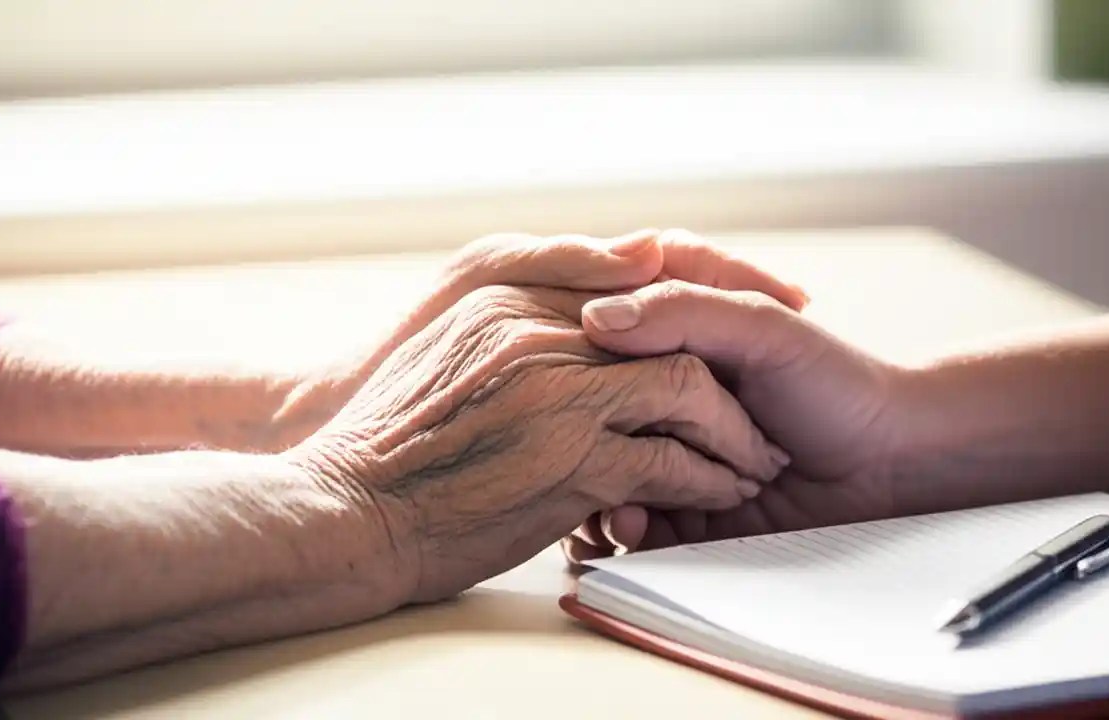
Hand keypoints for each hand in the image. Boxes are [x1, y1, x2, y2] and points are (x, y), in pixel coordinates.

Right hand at [268, 229, 806, 448]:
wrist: (346, 507)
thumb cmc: (389, 439)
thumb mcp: (446, 345)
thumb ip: (518, 315)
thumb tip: (594, 309)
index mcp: (507, 290)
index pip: (637, 269)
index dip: (706, 286)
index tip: (750, 307)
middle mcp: (539, 327)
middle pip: (676, 324)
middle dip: (734, 365)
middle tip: (762, 403)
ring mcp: (558, 391)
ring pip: (688, 388)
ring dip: (733, 429)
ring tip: (755, 457)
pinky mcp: (571, 459)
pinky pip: (671, 459)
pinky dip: (707, 476)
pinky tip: (721, 491)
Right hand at [563, 281, 908, 562]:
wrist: (896, 466)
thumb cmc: (836, 383)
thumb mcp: (761, 327)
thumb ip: (683, 312)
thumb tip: (595, 318)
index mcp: (672, 347)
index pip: (596, 354)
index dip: (570, 371)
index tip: (555, 388)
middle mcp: (664, 406)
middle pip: (591, 426)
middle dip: (580, 448)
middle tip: (579, 465)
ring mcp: (674, 462)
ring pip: (605, 480)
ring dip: (598, 499)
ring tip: (614, 512)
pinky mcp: (689, 515)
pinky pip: (639, 528)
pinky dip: (625, 533)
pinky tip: (631, 532)